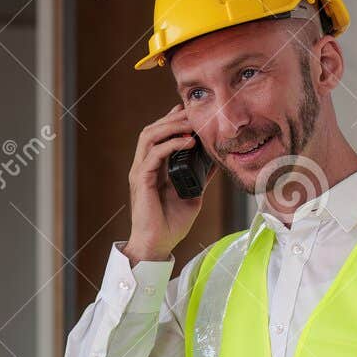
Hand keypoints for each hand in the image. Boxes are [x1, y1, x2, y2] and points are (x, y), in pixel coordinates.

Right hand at [120, 104, 210, 264]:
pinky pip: (154, 154)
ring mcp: (141, 172)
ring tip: (190, 124)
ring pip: (149, 136)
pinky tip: (188, 143)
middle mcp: (144, 166)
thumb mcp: (193, 195)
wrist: (157, 245)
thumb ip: (200, 177)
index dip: (171, 120)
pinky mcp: (142, 180)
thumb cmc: (171, 225)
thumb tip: (215, 162)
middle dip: (172, 118)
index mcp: (154, 169)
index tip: (190, 112)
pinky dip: (171, 144)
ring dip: (170, 126)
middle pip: (152, 130)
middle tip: (193, 113)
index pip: (158, 136)